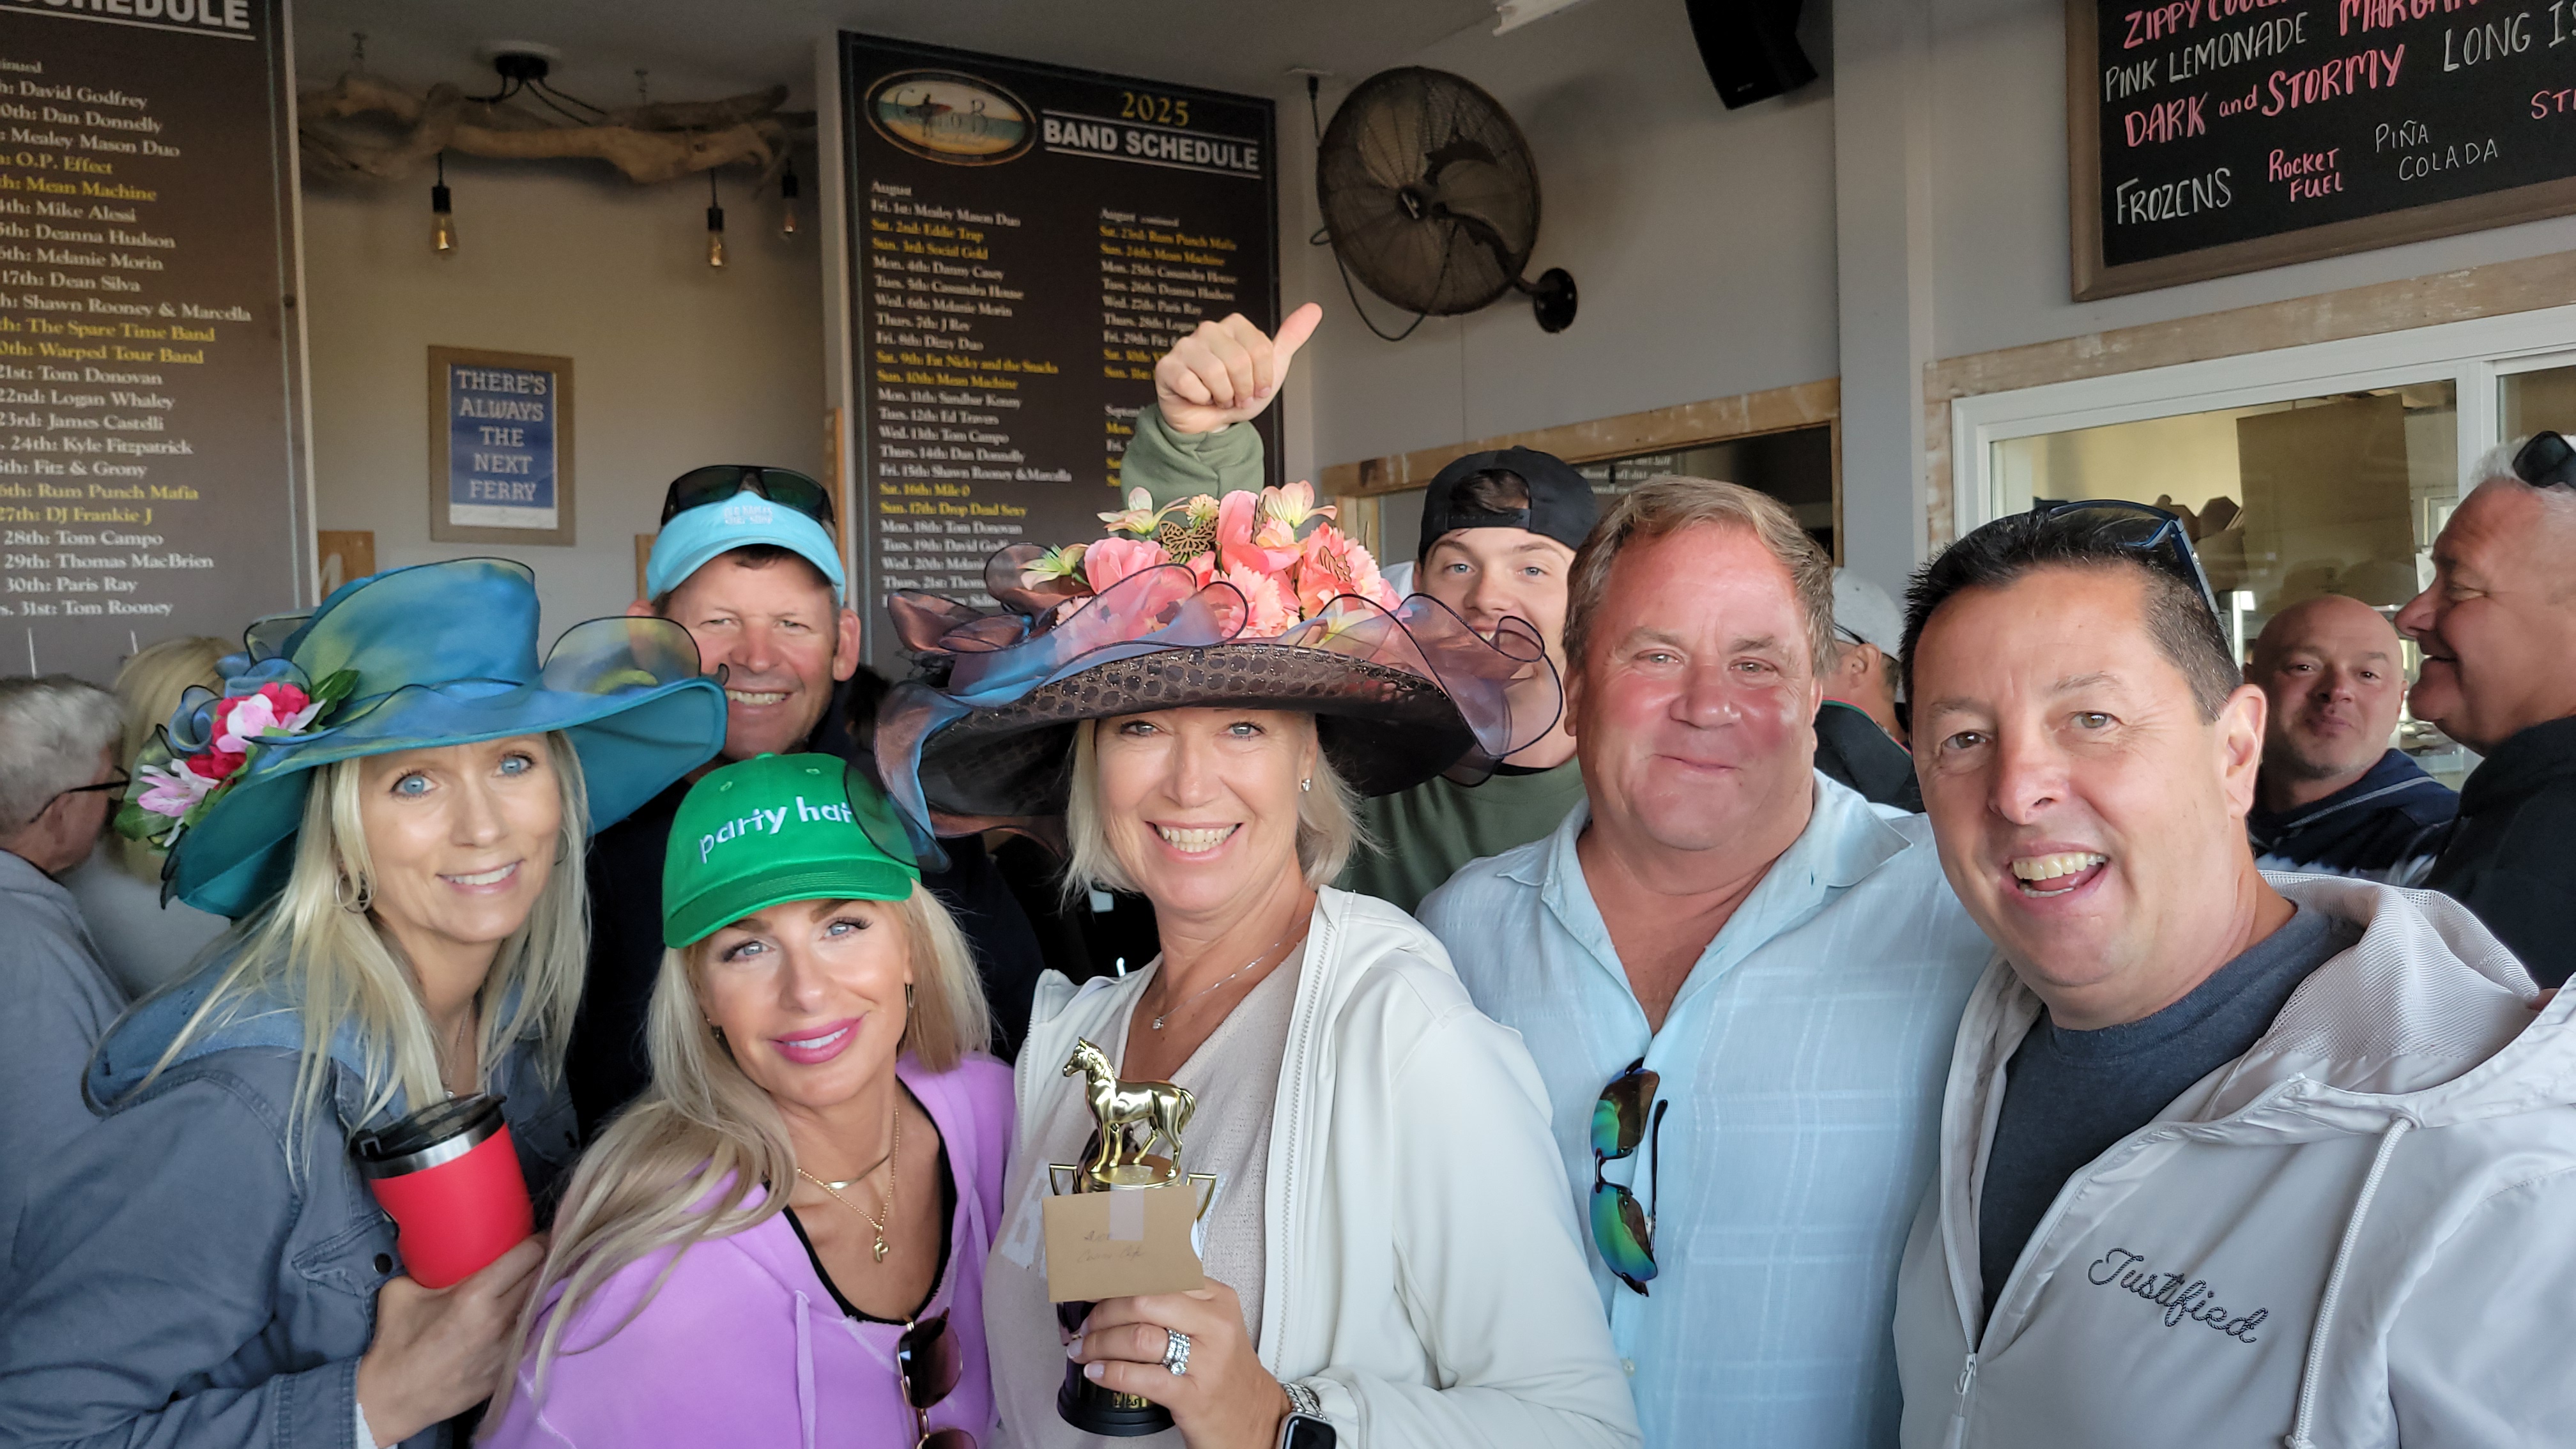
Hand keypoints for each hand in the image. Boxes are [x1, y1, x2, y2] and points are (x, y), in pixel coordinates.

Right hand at [354, 1235, 545, 1443]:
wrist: (392, 1399)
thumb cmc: (395, 1344)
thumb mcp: (400, 1293)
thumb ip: (424, 1268)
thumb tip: (437, 1252)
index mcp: (476, 1296)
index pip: (529, 1256)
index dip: (538, 1242)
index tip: (537, 1238)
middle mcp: (499, 1320)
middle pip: (543, 1278)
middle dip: (543, 1264)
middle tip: (537, 1257)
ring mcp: (508, 1348)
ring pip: (542, 1308)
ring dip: (540, 1294)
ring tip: (533, 1285)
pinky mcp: (509, 1370)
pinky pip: (532, 1336)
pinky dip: (532, 1323)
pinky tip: (524, 1317)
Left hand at [1072, 1280, 1289, 1448]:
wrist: (1257, 1420)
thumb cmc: (1226, 1372)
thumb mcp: (1212, 1326)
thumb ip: (1177, 1305)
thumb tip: (1120, 1293)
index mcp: (1218, 1299)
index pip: (1159, 1275)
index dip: (1119, 1281)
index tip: (1094, 1288)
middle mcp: (1214, 1325)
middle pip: (1144, 1302)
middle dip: (1104, 1313)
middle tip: (1086, 1324)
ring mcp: (1206, 1361)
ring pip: (1139, 1337)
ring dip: (1100, 1342)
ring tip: (1084, 1349)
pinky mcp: (1193, 1395)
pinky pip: (1141, 1377)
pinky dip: (1111, 1372)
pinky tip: (1097, 1372)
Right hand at [1154, 304, 1322, 434]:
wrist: (1210, 422)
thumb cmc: (1237, 392)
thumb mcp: (1271, 366)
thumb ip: (1291, 337)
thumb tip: (1314, 309)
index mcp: (1234, 325)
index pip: (1261, 350)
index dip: (1262, 378)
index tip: (1257, 387)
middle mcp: (1208, 330)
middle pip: (1239, 361)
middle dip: (1242, 389)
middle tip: (1236, 395)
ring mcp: (1185, 346)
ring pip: (1215, 373)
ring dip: (1222, 396)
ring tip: (1219, 397)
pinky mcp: (1167, 366)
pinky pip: (1191, 385)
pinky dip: (1200, 400)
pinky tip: (1198, 397)